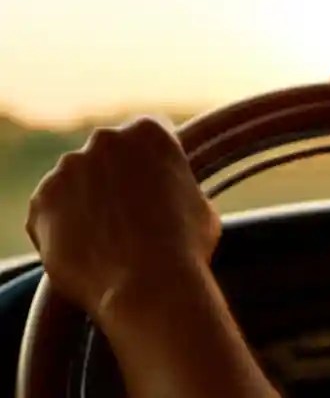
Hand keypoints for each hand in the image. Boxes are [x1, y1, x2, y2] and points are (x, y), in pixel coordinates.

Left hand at [26, 117, 220, 322]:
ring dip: (87, 201)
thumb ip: (175, 185)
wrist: (147, 285)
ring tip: (109, 240)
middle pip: (108, 155)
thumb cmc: (184, 246)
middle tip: (131, 215)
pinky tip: (87, 250)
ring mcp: (68, 168)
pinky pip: (51, 210)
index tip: (155, 188)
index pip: (146, 137)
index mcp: (149, 132)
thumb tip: (169, 193)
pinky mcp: (42, 200)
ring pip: (77, 182)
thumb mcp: (199, 203)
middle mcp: (105, 140)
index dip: (152, 166)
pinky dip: (63, 227)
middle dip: (116, 178)